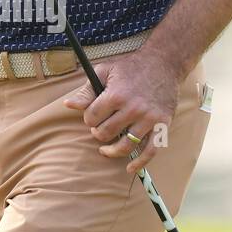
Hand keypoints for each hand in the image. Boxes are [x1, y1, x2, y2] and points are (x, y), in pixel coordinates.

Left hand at [62, 49, 179, 175]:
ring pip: (124, 145)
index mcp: (116, 95)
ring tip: (106, 149)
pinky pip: (151, 150)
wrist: (163, 63)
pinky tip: (130, 169)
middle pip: (105, 133)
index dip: (89, 118)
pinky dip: (140, 163)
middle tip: (100, 127)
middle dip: (98, 132)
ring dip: (111, 150)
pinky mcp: (162, 125)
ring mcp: (148, 119)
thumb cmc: (131, 67)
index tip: (93, 115)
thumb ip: (86, 91)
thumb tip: (68, 105)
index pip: (91, 119)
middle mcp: (133, 109)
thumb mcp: (105, 71)